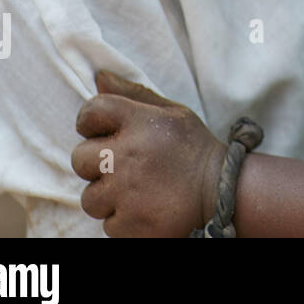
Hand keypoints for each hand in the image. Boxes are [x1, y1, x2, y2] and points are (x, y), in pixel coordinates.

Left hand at [71, 70, 226, 236]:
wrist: (223, 193)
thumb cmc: (193, 149)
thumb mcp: (173, 112)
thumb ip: (134, 94)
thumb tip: (99, 78)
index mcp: (140, 122)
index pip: (90, 112)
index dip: (91, 122)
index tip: (104, 132)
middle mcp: (129, 156)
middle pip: (80, 158)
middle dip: (97, 163)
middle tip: (126, 166)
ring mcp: (127, 193)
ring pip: (90, 197)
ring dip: (109, 196)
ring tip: (138, 191)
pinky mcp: (129, 225)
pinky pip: (107, 223)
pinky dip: (124, 219)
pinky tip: (146, 208)